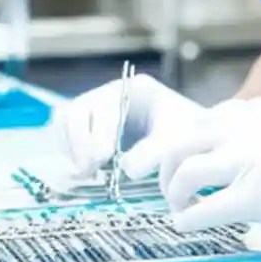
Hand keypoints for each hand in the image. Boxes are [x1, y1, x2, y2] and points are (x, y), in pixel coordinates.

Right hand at [52, 74, 205, 176]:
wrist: (195, 138)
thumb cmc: (187, 134)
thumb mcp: (175, 140)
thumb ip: (153, 152)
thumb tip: (127, 169)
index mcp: (132, 89)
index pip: (102, 105)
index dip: (98, 133)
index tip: (102, 159)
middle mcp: (109, 94)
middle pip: (76, 111)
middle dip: (80, 142)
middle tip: (90, 169)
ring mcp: (97, 109)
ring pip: (65, 121)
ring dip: (72, 147)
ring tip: (87, 171)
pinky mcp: (90, 128)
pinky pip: (66, 134)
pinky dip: (70, 151)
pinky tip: (86, 170)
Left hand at [140, 97, 260, 239]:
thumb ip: (257, 137)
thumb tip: (230, 157)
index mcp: (252, 111)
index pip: (198, 123)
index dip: (179, 146)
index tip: (173, 162)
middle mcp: (243, 128)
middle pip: (177, 142)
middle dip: (161, 167)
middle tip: (161, 186)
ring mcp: (248, 161)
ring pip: (183, 171)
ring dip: (172, 194)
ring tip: (178, 209)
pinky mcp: (255, 196)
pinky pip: (204, 209)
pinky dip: (187, 219)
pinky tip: (186, 226)